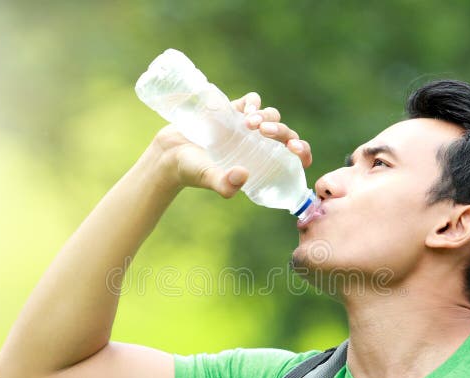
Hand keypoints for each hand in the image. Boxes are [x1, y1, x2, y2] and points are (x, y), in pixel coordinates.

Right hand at [150, 92, 312, 197]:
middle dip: (282, 131)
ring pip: (272, 116)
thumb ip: (223, 184)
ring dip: (268, 117)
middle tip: (264, 134)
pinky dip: (254, 102)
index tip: (294, 149)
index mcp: (262, 164)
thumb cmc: (191, 171)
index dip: (301, 151)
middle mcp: (259, 145)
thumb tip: (242, 176)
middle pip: (285, 133)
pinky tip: (245, 111)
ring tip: (249, 124)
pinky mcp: (233, 111)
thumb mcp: (208, 179)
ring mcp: (247, 127)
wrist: (168, 153)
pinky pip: (253, 101)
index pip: (293, 157)